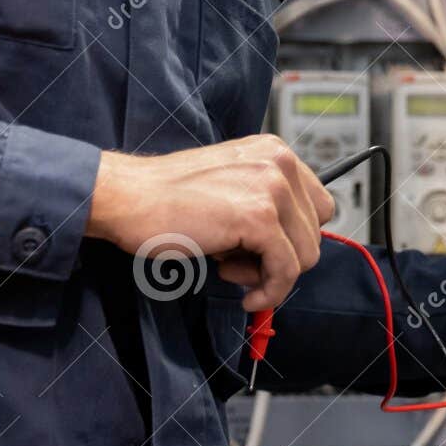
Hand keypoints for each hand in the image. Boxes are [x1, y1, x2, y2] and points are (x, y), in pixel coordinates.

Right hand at [87, 135, 334, 311]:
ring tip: (230, 266)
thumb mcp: (230, 187)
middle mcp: (279, 162)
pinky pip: (286, 270)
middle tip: (240, 262)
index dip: (293, 238)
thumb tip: (293, 246)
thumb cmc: (167, 198)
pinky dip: (270, 291)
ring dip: (270, 274)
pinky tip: (245, 293)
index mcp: (274, 152)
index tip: (264, 252)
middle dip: (280, 258)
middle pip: (315, 233)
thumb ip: (265, 204)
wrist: (128, 198)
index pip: (318, 206)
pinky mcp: (260, 217)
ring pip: (306, 255)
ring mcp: (272, 187)